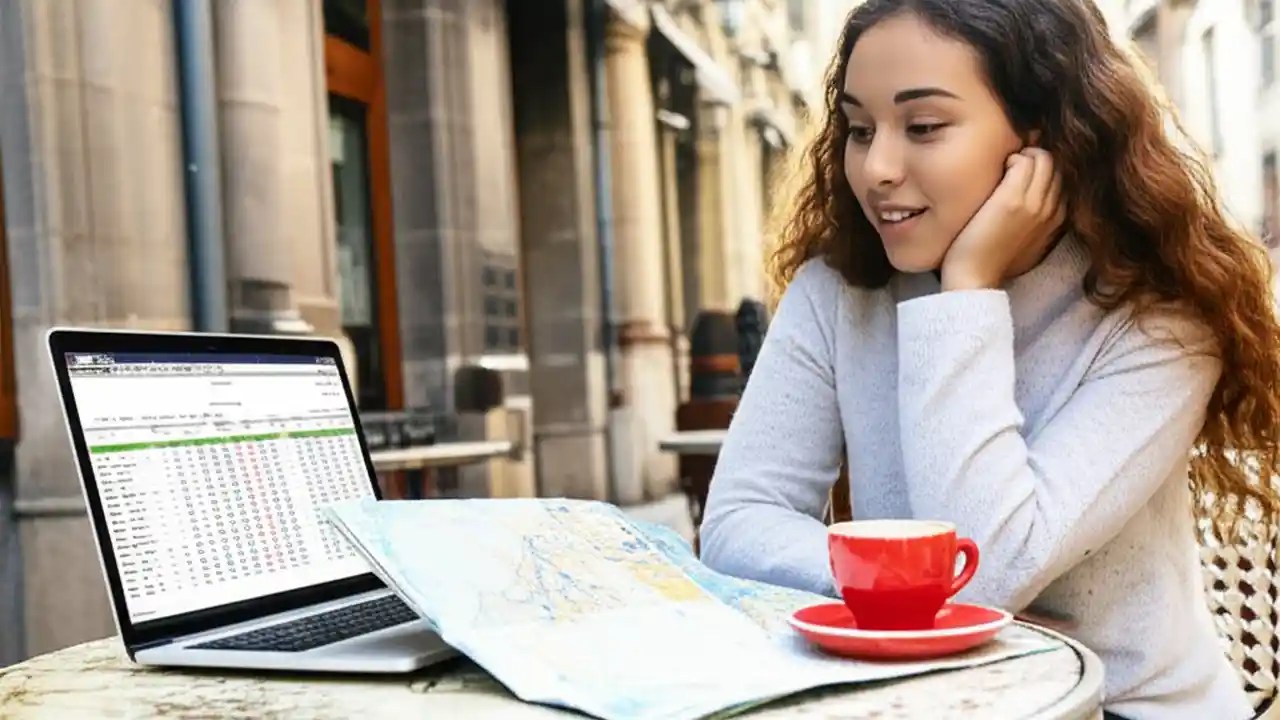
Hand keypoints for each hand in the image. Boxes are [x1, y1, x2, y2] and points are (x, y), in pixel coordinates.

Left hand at [940, 148, 1066, 290]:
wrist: (975, 277)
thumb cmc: (993, 257)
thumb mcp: (1027, 238)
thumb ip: (1036, 217)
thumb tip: (1032, 192)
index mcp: (1059, 218)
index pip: (1064, 176)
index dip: (1044, 167)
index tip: (1023, 171)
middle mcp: (1052, 209)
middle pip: (1057, 164)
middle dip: (1035, 157)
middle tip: (1012, 166)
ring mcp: (1035, 204)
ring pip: (1043, 158)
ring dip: (1022, 156)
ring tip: (1004, 168)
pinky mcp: (1012, 200)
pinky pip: (1023, 162)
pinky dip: (1011, 159)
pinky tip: (997, 171)